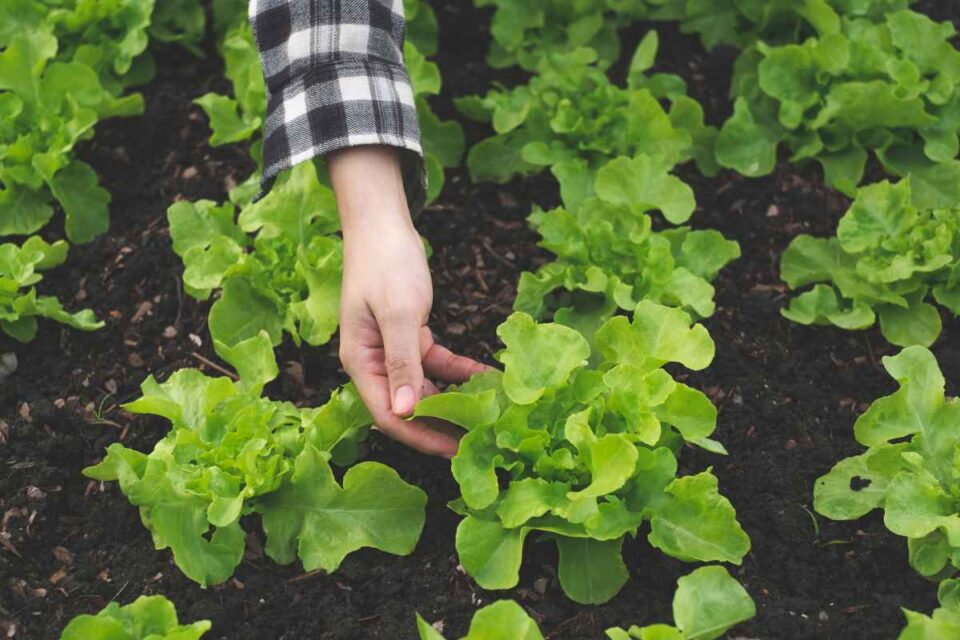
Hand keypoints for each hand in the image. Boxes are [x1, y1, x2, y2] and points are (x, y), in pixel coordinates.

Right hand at [329, 146, 488, 456]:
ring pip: (428, 389)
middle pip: (410, 407)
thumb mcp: (398, 312)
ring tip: (492, 416)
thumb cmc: (385, 263)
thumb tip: (406, 411)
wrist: (384, 223)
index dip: (421, 436)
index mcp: (361, 363)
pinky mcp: (412, 337)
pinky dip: (462, 373)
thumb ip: (402, 362)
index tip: (455, 452)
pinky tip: (490, 379)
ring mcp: (393, 351)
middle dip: (444, 426)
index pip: (389, 415)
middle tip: (482, 443)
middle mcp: (374, 363)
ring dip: (457, 401)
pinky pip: (440, 365)